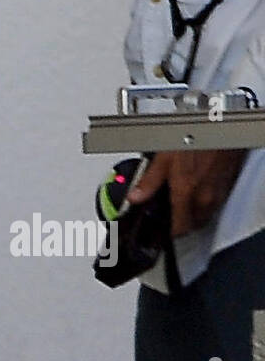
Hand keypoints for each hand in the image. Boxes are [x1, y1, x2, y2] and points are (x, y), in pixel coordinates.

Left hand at [125, 149, 246, 237]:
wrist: (221, 127)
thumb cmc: (196, 137)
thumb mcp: (164, 158)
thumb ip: (148, 182)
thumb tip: (135, 197)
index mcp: (186, 192)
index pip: (180, 228)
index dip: (170, 232)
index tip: (164, 229)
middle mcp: (204, 196)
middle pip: (193, 224)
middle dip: (182, 223)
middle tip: (171, 216)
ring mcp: (218, 192)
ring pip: (205, 215)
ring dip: (194, 214)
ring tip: (182, 202)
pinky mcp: (226, 184)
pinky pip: (215, 203)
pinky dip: (205, 202)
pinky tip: (196, 190)